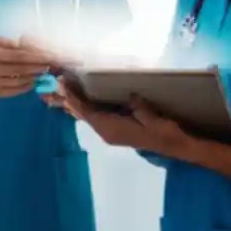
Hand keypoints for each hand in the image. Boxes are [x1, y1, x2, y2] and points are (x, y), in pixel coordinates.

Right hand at [0, 36, 53, 98]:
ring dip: (34, 77)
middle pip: (21, 70)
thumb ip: (7, 42)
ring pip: (20, 81)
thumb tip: (23, 44)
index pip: (19, 56)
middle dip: (38, 67)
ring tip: (43, 72)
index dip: (35, 56)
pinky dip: (26, 87)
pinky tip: (32, 81)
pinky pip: (14, 91)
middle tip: (50, 65)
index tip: (49, 56)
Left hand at [56, 79, 194, 158]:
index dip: (73, 97)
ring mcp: (109, 133)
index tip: (62, 83)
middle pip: (82, 114)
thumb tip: (130, 95)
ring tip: (61, 92)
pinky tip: (79, 104)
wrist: (175, 146)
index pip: (86, 111)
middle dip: (68, 99)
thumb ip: (139, 107)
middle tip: (56, 84)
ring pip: (86, 117)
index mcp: (111, 129)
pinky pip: (93, 118)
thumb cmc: (164, 132)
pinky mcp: (114, 131)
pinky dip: (84, 109)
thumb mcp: (152, 118)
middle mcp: (106, 132)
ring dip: (74, 104)